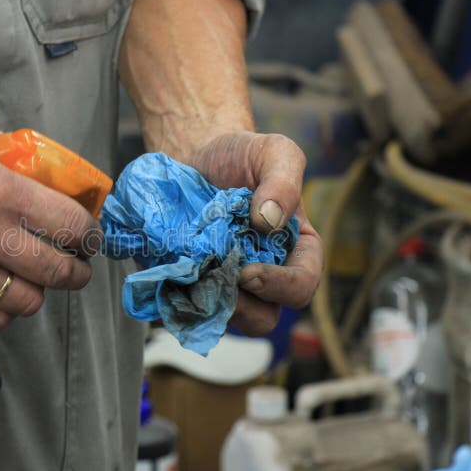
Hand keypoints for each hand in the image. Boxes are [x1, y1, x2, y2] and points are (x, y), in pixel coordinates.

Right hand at [0, 126, 101, 329]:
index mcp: (3, 191)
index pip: (72, 226)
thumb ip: (24, 164)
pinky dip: (6, 311)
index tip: (89, 240)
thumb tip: (61, 181)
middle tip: (76, 268)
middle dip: (77, 273)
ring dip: (40, 293)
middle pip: (58, 272)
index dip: (90, 237)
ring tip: (36, 280)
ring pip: (28, 302)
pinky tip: (4, 293)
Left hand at [186, 131, 322, 335]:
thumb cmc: (244, 156)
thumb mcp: (276, 152)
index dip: (281, 287)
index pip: (301, 286)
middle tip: (217, 281)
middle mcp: (265, 276)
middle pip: (264, 318)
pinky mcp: (193, 284)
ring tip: (190, 277)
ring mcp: (228, 284)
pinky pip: (188, 308)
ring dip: (207, 305)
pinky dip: (178, 298)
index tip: (250, 272)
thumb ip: (284, 182)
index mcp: (296, 251)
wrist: (197, 154)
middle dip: (242, 308)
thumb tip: (269, 221)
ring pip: (224, 318)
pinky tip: (169, 275)